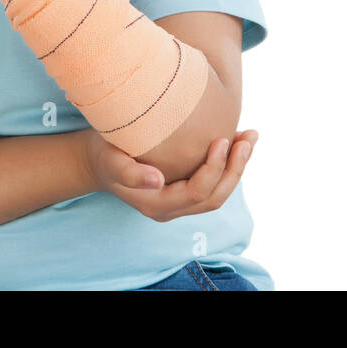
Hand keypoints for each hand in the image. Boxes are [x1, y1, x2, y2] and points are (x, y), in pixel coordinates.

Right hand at [80, 128, 258, 221]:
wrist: (97, 161)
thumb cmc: (103, 155)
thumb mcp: (110, 160)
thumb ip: (130, 174)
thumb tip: (158, 180)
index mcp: (157, 204)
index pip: (197, 193)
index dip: (214, 168)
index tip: (222, 139)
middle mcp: (171, 208)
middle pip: (214, 197)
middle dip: (235, 169)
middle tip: (247, 139)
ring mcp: (179, 202)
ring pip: (218, 193)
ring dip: (237, 167)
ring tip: (249, 138)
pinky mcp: (183, 189)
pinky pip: (212, 184)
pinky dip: (227, 165)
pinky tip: (236, 142)